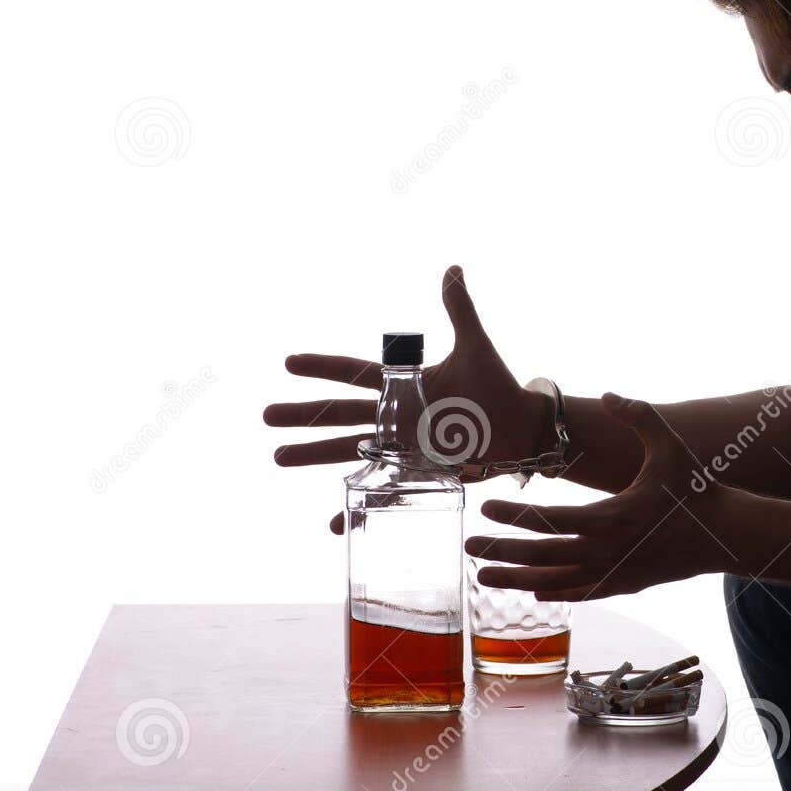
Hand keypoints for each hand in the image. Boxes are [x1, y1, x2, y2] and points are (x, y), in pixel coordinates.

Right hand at [264, 265, 549, 533]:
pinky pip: (383, 491)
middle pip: (340, 415)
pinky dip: (359, 506)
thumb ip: (460, 309)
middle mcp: (396, 417)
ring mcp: (403, 446)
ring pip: (349, 451)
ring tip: (279, 458)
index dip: (322, 367)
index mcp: (405, 385)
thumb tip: (452, 268)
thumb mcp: (475, 346)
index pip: (354, 373)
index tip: (288, 362)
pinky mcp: (418, 471)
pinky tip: (336, 522)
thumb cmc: (499, 386)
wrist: (524, 428)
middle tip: (266, 416)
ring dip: (314, 455)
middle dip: (303, 415)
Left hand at [464, 393, 738, 599]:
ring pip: (556, 581)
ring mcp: (616, 573)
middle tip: (468, 547)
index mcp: (613, 517)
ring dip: (517, 580)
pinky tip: (532, 592)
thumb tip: (609, 394)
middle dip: (502, 552)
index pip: (551, 519)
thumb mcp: (669, 446)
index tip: (485, 507)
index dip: (516, 514)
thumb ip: (639, 416)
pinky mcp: (625, 585)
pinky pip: (581, 592)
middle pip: (544, 556)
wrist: (725, 536)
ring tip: (483, 579)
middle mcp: (609, 551)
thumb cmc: (695, 489)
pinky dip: (555, 592)